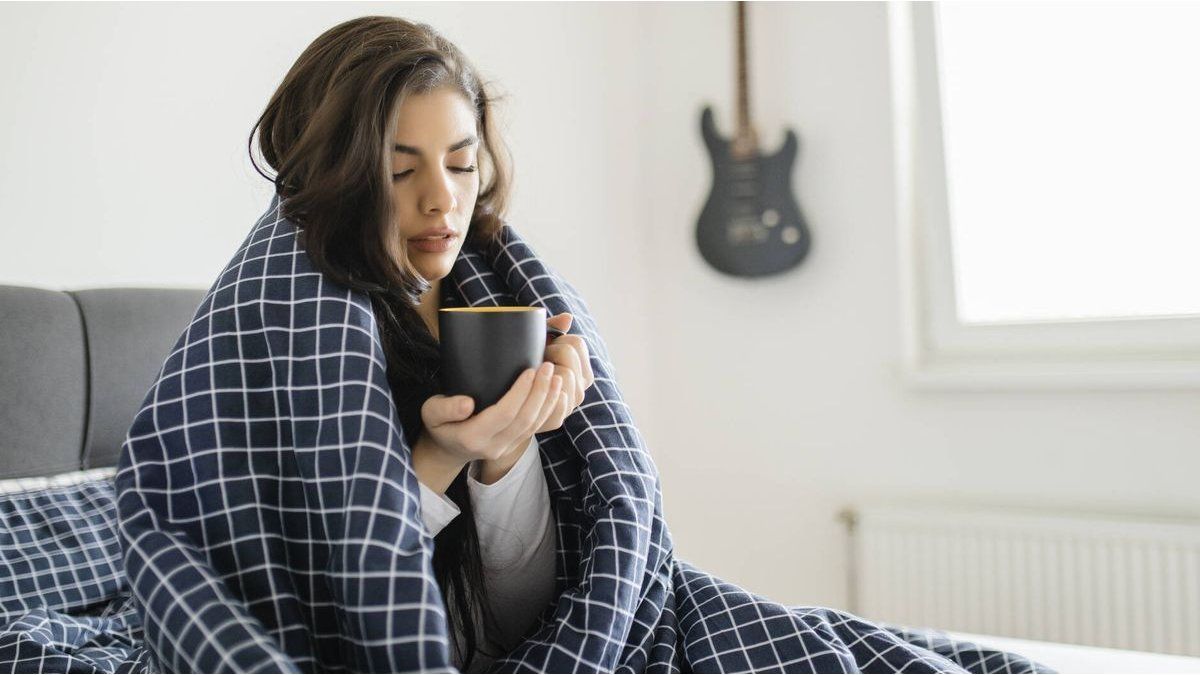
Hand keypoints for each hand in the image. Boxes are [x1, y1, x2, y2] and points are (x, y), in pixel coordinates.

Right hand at [420, 361, 564, 467]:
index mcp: (472, 437)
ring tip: (557, 376)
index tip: (530, 370)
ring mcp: (506, 448)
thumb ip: (444, 408)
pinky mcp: (515, 445)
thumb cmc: (439, 424)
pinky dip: (548, 409)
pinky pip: (535, 428)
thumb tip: (467, 403)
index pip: (503, 414)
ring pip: (534, 425)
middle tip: (548, 367)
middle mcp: (492, 446)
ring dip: (548, 400)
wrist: (447, 449)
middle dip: (539, 393)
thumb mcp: (430, 413)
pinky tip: (555, 392)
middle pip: (524, 420)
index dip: (520, 393)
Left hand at [534, 312, 595, 433]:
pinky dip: (545, 393)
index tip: (542, 348)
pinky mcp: (558, 419)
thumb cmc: (522, 368)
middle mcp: (581, 386)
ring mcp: (571, 404)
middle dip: (549, 353)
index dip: (556, 340)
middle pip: (569, 355)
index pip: (577, 342)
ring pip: (565, 374)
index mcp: (581, 367)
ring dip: (544, 372)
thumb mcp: (534, 345)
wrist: (505, 403)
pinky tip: (530, 393)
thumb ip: (551, 328)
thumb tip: (567, 317)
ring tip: (531, 377)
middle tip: (534, 362)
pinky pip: (557, 399)